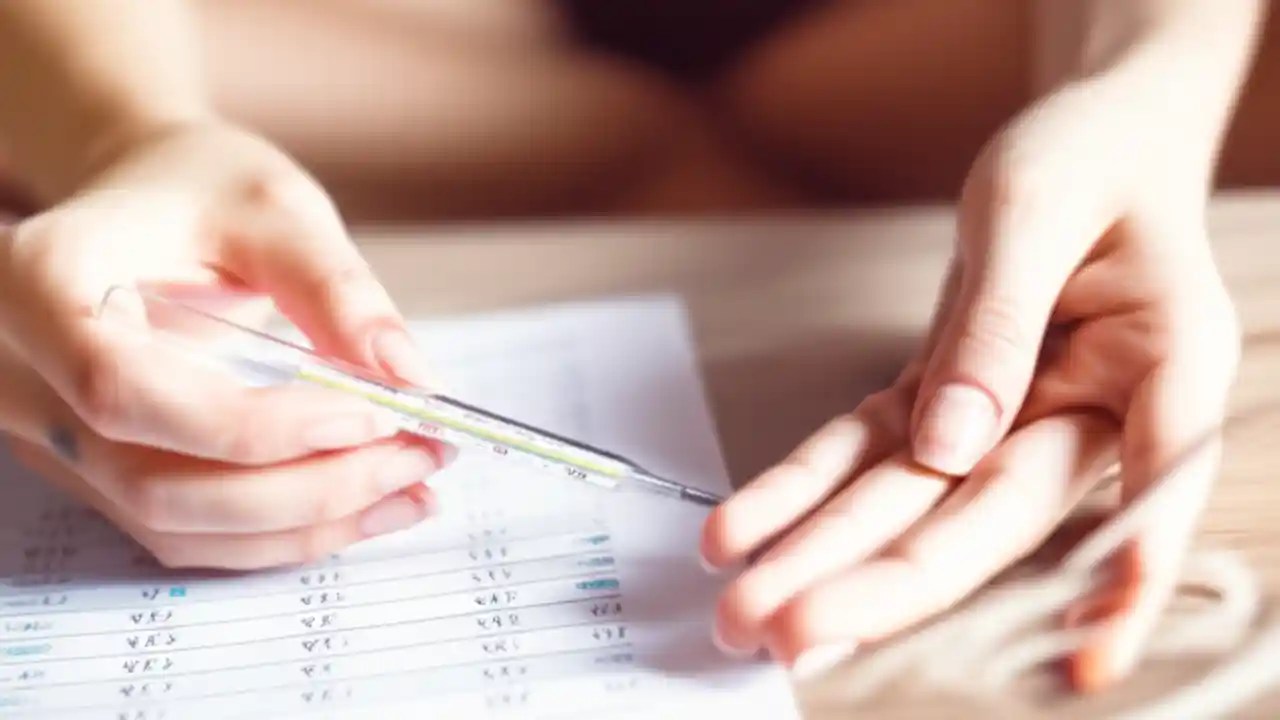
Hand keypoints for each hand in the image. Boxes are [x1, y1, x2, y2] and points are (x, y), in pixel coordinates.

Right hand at [0, 121, 450, 569]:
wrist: (147, 202)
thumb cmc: (199, 188)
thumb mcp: (273, 207)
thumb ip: (335, 288)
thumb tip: (409, 380)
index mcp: (40, 286)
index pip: (125, 389)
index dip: (253, 425)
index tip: (373, 415)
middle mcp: (23, 376)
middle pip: (155, 482)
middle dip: (304, 487)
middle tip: (420, 455)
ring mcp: (55, 439)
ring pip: (175, 526)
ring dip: (306, 523)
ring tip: (413, 484)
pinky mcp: (101, 474)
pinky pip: (188, 532)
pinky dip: (283, 533)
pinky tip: (368, 501)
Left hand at [700, 70, 1240, 688]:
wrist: (1085, 144)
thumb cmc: (1087, 160)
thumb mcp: (1035, 213)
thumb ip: (999, 329)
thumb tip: (951, 448)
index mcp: (1159, 365)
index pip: (1155, 481)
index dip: (1125, 573)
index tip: (1087, 654)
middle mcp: (1087, 416)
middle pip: (985, 517)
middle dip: (884, 584)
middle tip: (792, 633)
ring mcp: (1007, 421)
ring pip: (907, 502)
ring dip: (818, 556)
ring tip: (742, 607)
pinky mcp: (943, 406)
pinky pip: (863, 453)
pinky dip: (798, 490)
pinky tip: (741, 528)